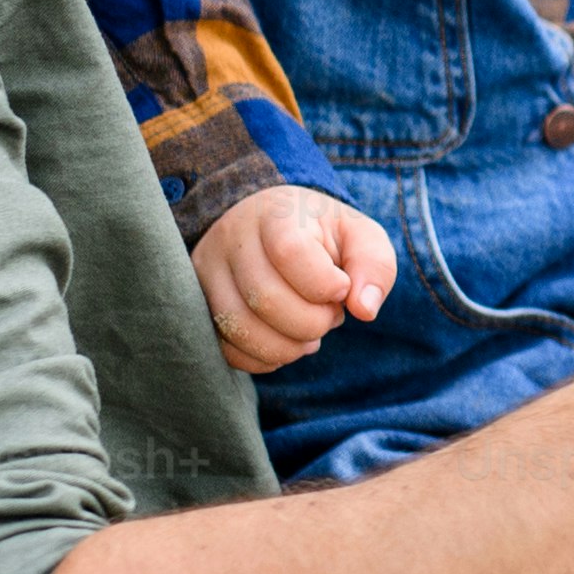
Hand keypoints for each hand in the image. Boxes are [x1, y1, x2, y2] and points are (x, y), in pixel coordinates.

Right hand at [191, 184, 394, 374]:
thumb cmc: (321, 236)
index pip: (289, 252)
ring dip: (287, 347)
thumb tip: (364, 310)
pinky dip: (262, 359)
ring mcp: (208, 272)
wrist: (269, 229)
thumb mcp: (358, 236)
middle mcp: (232, 239)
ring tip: (310, 336)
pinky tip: (285, 346)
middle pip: (264, 298)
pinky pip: (224, 347)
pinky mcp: (199, 304)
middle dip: (311, 323)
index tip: (340, 288)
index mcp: (275, 214)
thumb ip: (374, 266)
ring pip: (238, 327)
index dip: (323, 284)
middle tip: (330, 317)